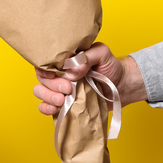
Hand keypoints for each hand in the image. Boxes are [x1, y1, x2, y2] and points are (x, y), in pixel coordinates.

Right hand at [32, 42, 146, 114]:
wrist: (122, 86)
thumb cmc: (110, 67)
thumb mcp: (102, 53)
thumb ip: (87, 57)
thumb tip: (72, 71)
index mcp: (64, 60)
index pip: (44, 62)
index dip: (44, 69)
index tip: (54, 75)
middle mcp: (59, 74)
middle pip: (42, 79)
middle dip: (52, 85)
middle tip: (68, 88)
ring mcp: (60, 89)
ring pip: (40, 91)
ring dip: (48, 97)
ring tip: (62, 100)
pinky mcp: (64, 103)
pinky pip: (46, 107)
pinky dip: (46, 108)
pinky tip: (55, 109)